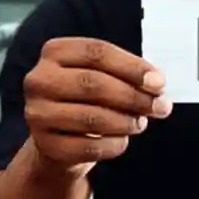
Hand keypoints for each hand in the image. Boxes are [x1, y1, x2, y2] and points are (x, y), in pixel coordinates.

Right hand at [23, 37, 168, 176]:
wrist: (57, 137)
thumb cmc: (85, 99)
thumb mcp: (100, 75)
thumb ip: (126, 75)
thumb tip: (155, 85)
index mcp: (54, 52)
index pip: (96, 53)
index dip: (131, 67)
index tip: (159, 82)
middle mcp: (39, 80)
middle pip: (93, 84)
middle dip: (133, 96)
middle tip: (160, 106)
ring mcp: (38, 113)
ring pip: (91, 117)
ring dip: (125, 122)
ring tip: (141, 123)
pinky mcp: (45, 144)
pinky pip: (88, 147)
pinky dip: (114, 144)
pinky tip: (123, 140)